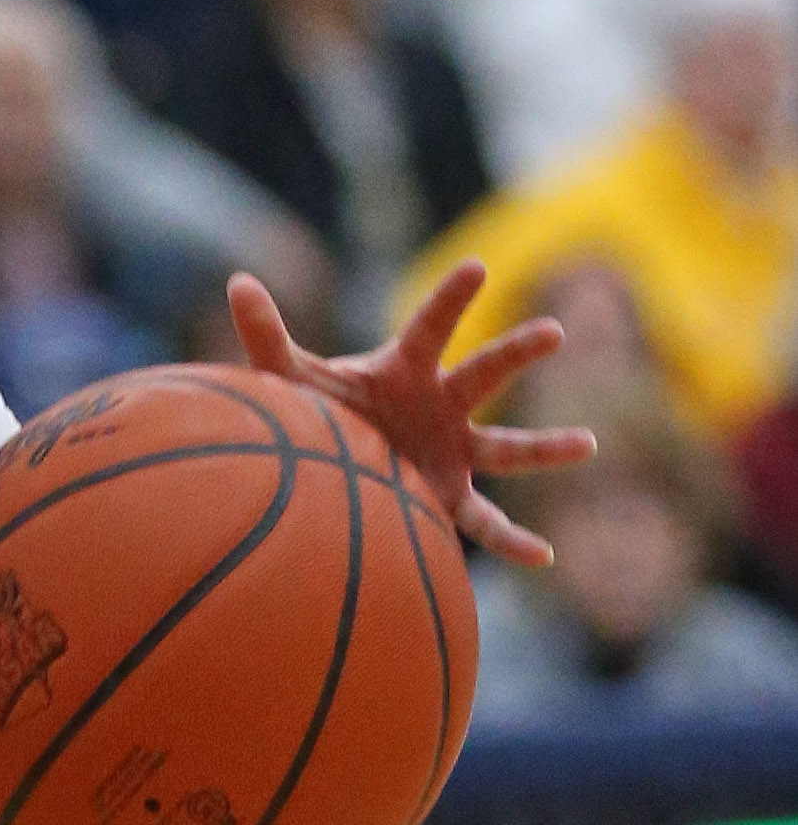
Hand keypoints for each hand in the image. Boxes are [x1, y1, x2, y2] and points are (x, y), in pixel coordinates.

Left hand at [228, 261, 596, 565]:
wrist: (318, 469)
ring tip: (587, 443)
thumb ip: (266, 334)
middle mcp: (439, 405)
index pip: (431, 328)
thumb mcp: (286, 377)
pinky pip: (487, 523)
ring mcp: (451, 451)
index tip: (477, 267)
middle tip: (554, 331)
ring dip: (545, 447)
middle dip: (516, 354)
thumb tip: (237, 280)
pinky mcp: (448, 497)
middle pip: (485, 375)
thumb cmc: (308, 413)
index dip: (450, 299)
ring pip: (507, 448)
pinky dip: (513, 541)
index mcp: (404, 370)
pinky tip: (545, 557)